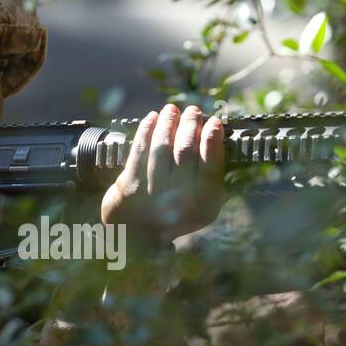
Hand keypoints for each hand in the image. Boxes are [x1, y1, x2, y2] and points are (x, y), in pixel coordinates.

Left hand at [100, 104, 224, 245]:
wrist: (136, 235)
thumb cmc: (175, 213)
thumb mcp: (202, 206)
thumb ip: (211, 178)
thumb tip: (217, 136)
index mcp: (202, 205)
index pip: (211, 166)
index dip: (213, 140)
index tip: (214, 122)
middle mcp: (178, 199)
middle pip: (185, 151)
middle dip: (190, 124)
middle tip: (193, 111)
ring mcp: (151, 192)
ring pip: (161, 147)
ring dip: (168, 122)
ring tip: (172, 110)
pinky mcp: (129, 185)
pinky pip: (139, 150)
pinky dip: (147, 130)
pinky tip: (152, 118)